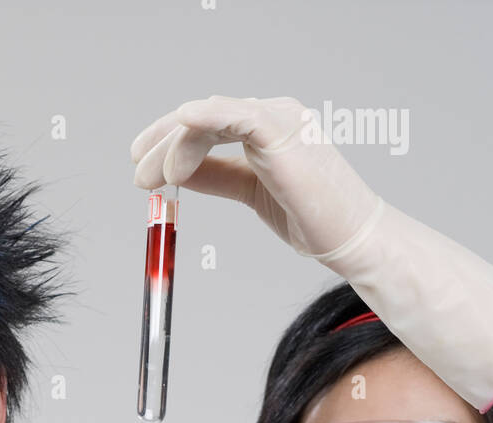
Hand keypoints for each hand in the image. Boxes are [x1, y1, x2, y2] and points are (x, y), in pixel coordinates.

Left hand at [131, 94, 380, 258]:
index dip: (169, 141)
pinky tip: (179, 123)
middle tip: (139, 174)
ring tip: (151, 175)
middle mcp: (272, 116)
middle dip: (163, 144)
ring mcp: (279, 119)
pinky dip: (203, 118)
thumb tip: (179, 173)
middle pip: (202, 117)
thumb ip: (217, 176)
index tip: (143, 166)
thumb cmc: (314, 217)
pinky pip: (235, 115)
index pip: (207, 124)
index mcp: (266, 128)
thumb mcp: (250, 192)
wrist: (352, 238)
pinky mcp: (282, 131)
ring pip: (210, 117)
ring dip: (173, 144)